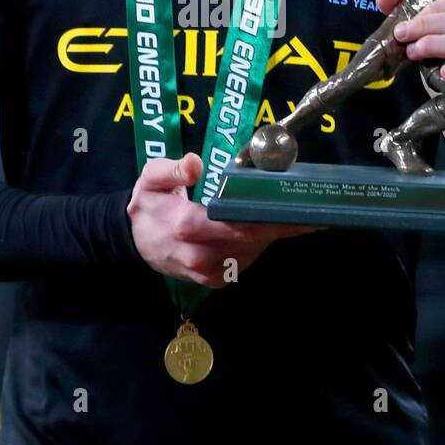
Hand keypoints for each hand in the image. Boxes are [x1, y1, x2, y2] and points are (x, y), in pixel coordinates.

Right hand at [126, 152, 314, 288]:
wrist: (132, 241)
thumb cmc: (148, 205)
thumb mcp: (151, 178)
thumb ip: (172, 170)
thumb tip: (196, 164)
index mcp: (188, 226)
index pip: (238, 223)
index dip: (272, 219)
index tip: (300, 212)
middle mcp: (201, 254)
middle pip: (253, 239)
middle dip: (282, 226)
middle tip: (312, 212)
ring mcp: (208, 271)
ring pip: (252, 252)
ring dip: (271, 234)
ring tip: (290, 216)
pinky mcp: (213, 280)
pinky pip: (245, 261)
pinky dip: (257, 245)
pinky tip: (263, 229)